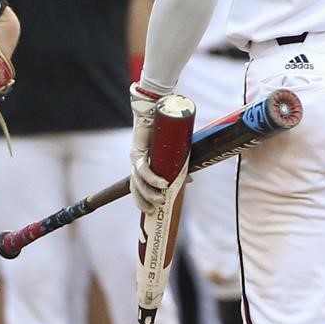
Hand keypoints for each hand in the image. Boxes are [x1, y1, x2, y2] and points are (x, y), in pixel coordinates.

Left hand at [129, 83, 168, 212]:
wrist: (158, 110)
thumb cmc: (167, 131)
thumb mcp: (175, 154)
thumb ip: (180, 167)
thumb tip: (189, 182)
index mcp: (143, 165)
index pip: (138, 188)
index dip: (141, 201)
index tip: (150, 213)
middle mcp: (137, 163)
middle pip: (136, 188)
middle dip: (144, 201)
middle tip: (156, 209)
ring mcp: (135, 158)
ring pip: (138, 182)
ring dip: (150, 192)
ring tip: (162, 198)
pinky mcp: (137, 151)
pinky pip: (143, 170)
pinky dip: (152, 179)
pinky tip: (162, 184)